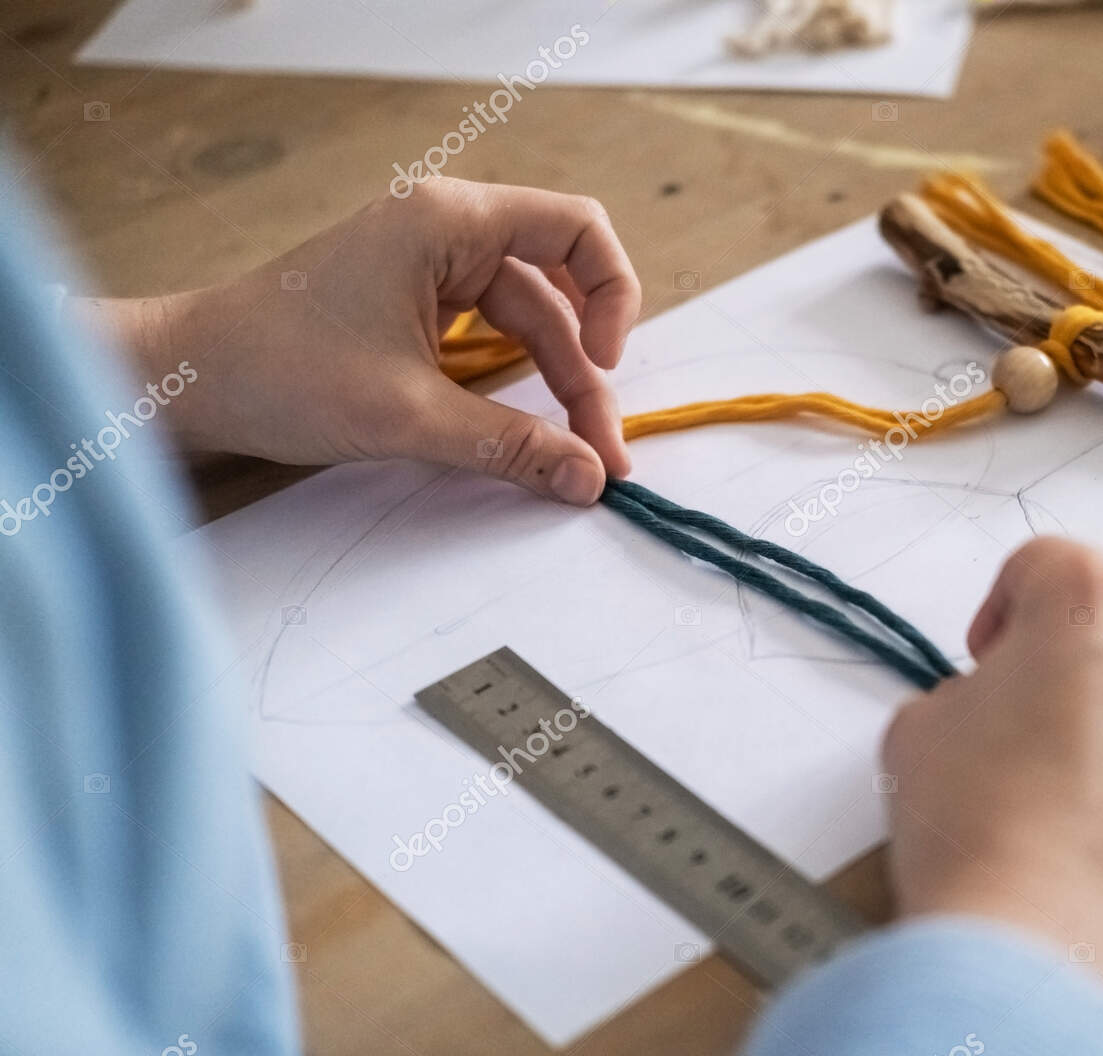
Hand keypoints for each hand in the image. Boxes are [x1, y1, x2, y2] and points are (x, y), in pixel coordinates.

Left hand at [83, 178, 640, 504]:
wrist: (183, 381)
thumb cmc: (279, 373)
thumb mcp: (408, 416)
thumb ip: (509, 445)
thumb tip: (589, 481)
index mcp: (447, 221)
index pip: (575, 229)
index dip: (613, 295)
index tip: (604, 368)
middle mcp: (444, 229)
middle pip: (557, 290)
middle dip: (584, 371)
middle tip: (600, 452)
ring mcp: (427, 266)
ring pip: (527, 320)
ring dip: (555, 385)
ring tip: (575, 456)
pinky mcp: (411, 304)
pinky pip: (488, 336)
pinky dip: (514, 383)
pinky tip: (529, 430)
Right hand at [882, 537, 1102, 1016]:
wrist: (1044, 941)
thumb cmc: (980, 834)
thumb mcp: (924, 729)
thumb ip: (971, 690)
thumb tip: (997, 706)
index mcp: (1088, 597)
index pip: (1047, 564)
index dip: (1007, 609)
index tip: (993, 656)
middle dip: (1093, 646)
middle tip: (1052, 708)